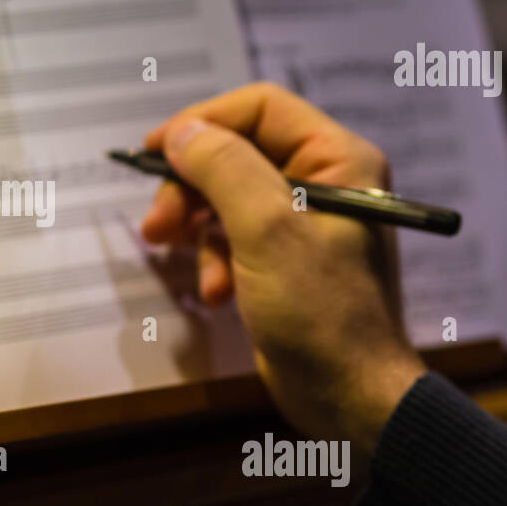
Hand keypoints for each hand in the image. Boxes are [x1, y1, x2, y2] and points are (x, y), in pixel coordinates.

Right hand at [142, 82, 424, 453]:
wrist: (351, 397)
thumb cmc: (322, 312)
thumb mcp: (266, 230)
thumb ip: (223, 169)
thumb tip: (182, 132)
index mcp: (337, 158)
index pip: (259, 108)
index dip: (203, 122)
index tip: (154, 150)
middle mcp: (324, 180)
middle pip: (235, 153)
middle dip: (191, 189)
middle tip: (158, 224)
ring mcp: (303, 222)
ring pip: (226, 198)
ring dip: (199, 232)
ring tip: (190, 268)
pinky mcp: (284, 260)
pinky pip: (233, 238)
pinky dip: (215, 262)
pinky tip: (217, 293)